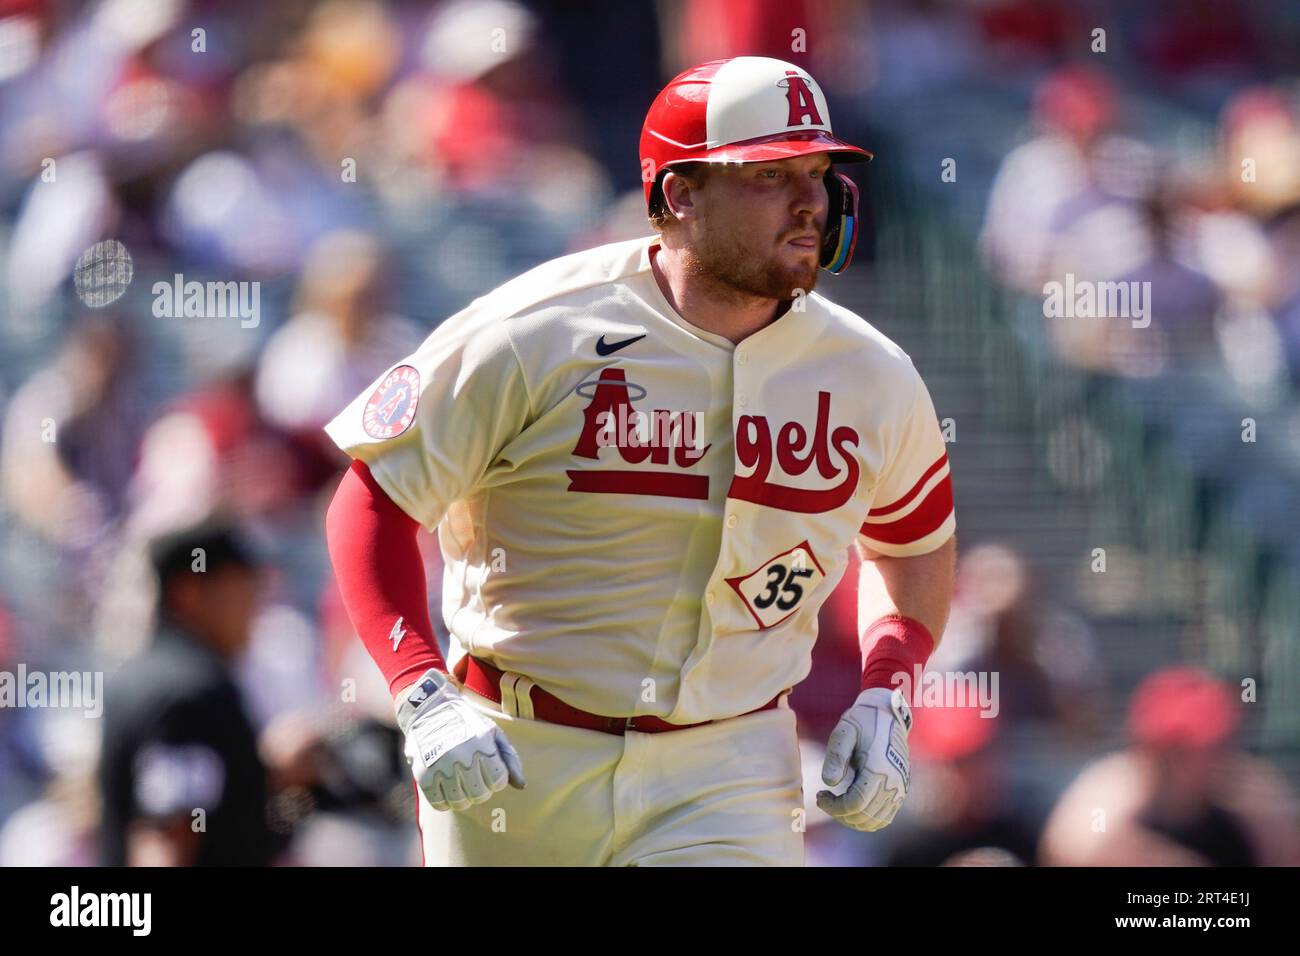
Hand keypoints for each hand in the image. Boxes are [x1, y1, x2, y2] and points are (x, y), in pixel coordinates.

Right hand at [395, 669, 525, 811]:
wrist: (430, 711)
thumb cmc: (467, 724)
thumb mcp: (493, 733)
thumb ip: (510, 759)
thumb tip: (522, 786)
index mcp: (482, 746)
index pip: (498, 781)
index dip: (497, 778)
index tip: (489, 769)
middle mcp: (462, 758)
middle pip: (480, 795)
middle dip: (481, 789)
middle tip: (474, 776)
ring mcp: (441, 768)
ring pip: (461, 802)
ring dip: (464, 797)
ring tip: (460, 782)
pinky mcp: (423, 776)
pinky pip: (439, 804)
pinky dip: (445, 801)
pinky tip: (446, 788)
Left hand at [816, 686, 911, 831]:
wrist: (888, 716)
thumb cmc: (863, 721)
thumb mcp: (845, 731)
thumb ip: (836, 755)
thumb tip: (829, 782)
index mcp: (878, 768)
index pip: (855, 804)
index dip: (833, 807)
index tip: (820, 794)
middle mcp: (893, 782)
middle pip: (863, 816)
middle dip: (840, 813)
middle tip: (825, 799)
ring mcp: (899, 788)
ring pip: (875, 821)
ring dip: (853, 819)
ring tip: (837, 803)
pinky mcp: (902, 790)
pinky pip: (886, 817)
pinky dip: (868, 819)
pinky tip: (853, 806)